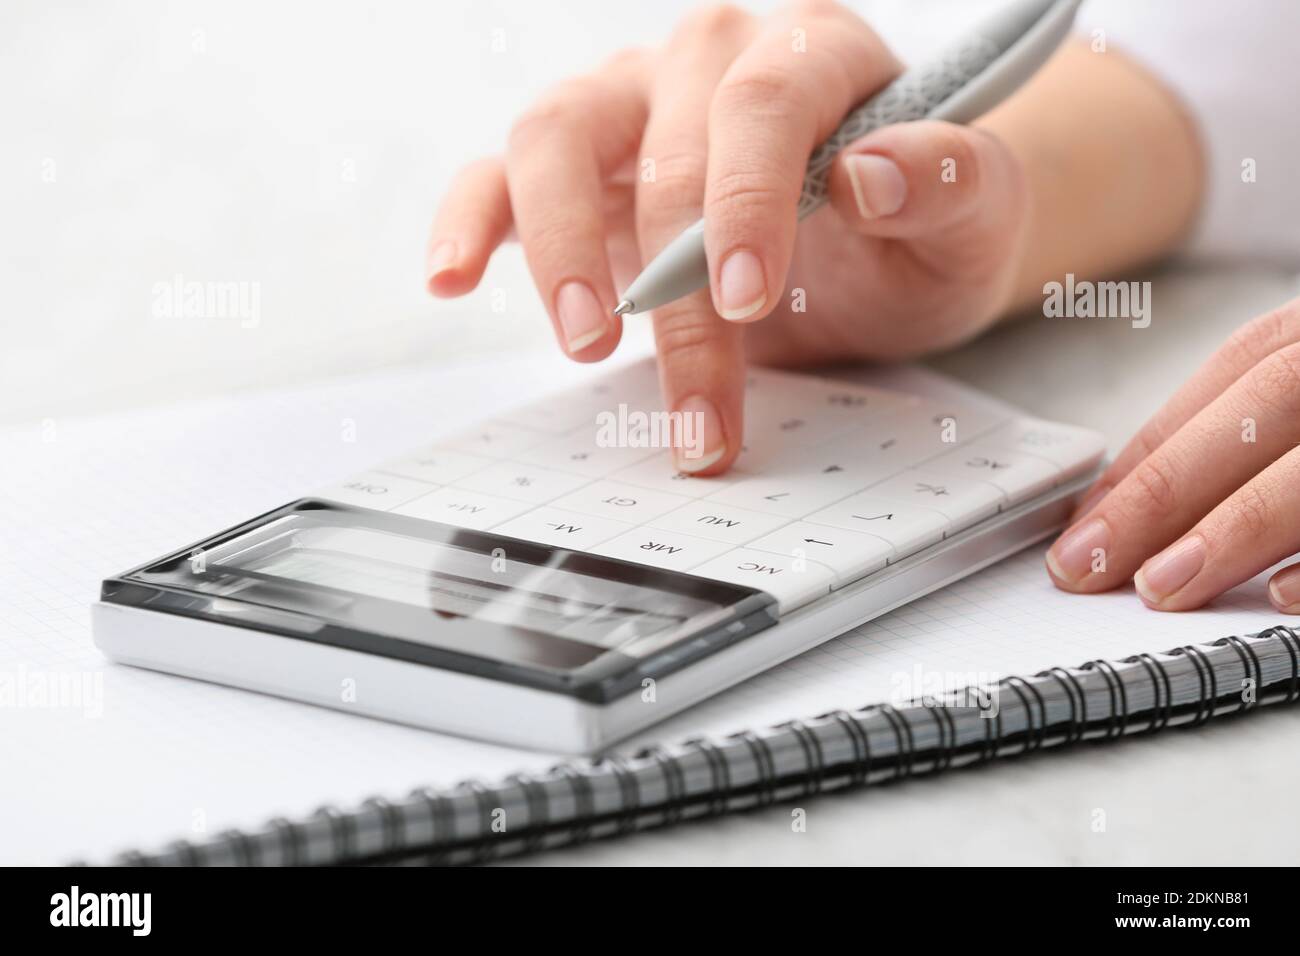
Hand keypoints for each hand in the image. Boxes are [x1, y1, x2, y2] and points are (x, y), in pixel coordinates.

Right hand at [426, 1, 1029, 472]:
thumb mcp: (972, 221)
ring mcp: (631, 110)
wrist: (879, 257)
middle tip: (695, 396)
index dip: (746, 198)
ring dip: (560, 248)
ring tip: (587, 344)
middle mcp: (708, 66)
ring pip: (555, 136)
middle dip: (673, 284)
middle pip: (661, 142)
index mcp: (814, 55)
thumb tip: (875, 172)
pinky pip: (498, 174)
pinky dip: (468, 220)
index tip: (746, 299)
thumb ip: (950, 183)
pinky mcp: (579, 171)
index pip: (763, 100)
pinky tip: (452, 277)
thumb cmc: (920, 234)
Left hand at [1046, 299, 1299, 613]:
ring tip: (1162, 587)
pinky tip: (1282, 599)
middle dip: (1165, 489)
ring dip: (1234, 527)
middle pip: (1267, 401)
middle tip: (1087, 565)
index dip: (1148, 451)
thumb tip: (1136, 502)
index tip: (1080, 526)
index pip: (1234, 372)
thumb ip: (1262, 420)